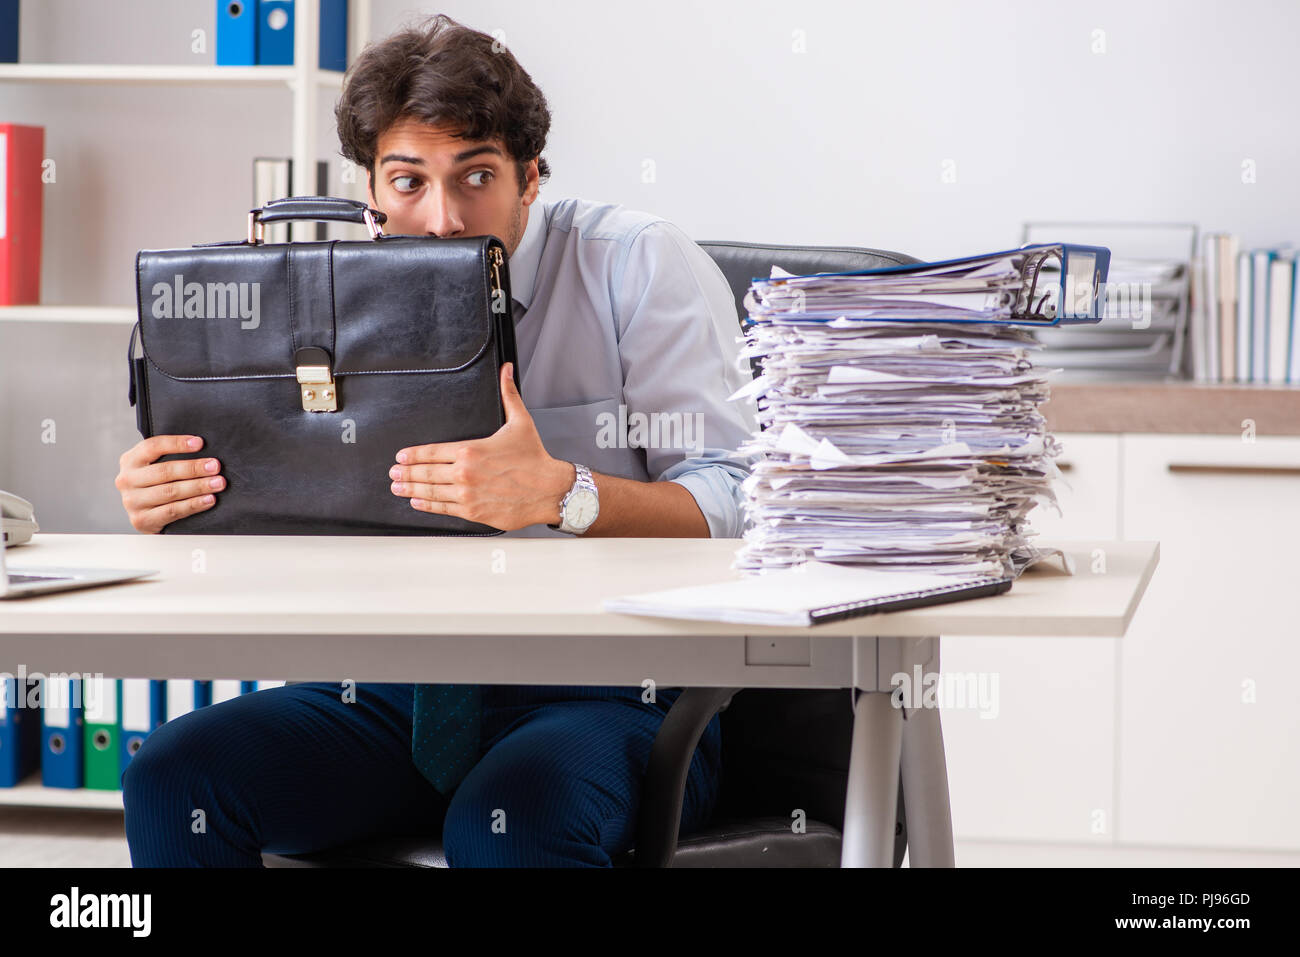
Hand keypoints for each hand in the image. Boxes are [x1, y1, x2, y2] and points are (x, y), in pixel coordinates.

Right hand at [115, 435, 223, 533]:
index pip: (152, 447)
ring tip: (217, 483)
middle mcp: (127, 480)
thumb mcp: (154, 467)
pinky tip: (209, 500)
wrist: (145, 516)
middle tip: (215, 467)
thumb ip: (170, 456)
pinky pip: (172, 511)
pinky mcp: (141, 520)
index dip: (177, 443)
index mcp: (130, 461)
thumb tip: (201, 446)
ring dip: (198, 486)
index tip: (200, 443)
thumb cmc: (156, 485)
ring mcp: (132, 501)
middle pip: (164, 471)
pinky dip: (194, 504)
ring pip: (170, 491)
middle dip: (194, 468)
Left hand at [388, 362, 573, 530]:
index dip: (413, 455)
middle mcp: (465, 473)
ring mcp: (467, 494)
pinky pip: (443, 508)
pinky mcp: (473, 512)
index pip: (432, 451)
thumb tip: (506, 371)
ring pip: (430, 491)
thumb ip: (508, 394)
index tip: (401, 457)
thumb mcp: (520, 422)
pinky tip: (417, 502)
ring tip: (398, 487)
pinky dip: (427, 505)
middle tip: (393, 473)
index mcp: (471, 450)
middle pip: (426, 472)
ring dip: (411, 489)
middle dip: (406, 473)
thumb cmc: (535, 459)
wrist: (549, 489)